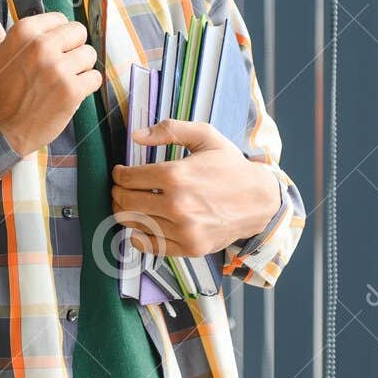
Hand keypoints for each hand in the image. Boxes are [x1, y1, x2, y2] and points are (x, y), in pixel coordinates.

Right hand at [0, 0, 100, 156]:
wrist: (1, 128)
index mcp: (24, 31)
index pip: (62, 19)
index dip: (58, 37)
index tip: (47, 52)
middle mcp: (42, 46)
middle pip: (80, 33)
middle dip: (72, 49)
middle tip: (57, 66)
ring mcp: (58, 68)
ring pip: (89, 55)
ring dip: (80, 68)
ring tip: (62, 80)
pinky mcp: (72, 91)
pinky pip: (95, 77)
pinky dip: (86, 87)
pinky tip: (69, 93)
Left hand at [109, 119, 281, 256]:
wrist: (259, 200)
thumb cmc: (230, 166)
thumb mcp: (206, 136)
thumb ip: (170, 130)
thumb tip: (136, 136)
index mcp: (176, 176)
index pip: (127, 179)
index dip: (118, 174)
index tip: (120, 172)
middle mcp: (177, 206)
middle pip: (125, 202)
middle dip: (117, 192)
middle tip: (121, 188)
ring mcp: (183, 230)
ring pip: (133, 224)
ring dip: (124, 213)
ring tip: (130, 204)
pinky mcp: (189, 248)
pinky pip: (149, 246)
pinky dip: (138, 236)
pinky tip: (142, 225)